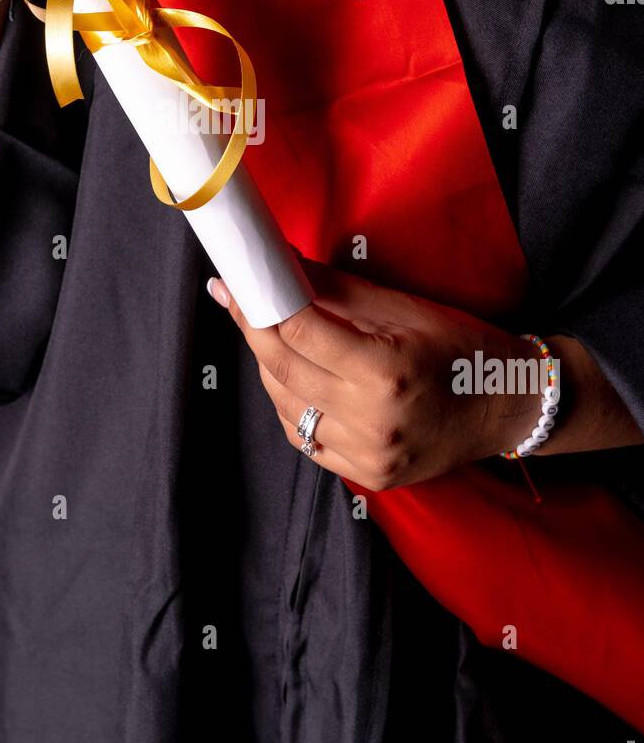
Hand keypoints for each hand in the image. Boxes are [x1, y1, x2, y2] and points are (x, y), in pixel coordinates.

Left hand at [209, 260, 543, 489]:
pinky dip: (293, 407)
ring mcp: (368, 455)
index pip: (299, 332)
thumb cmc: (462, 348)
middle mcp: (371, 419)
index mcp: (384, 370)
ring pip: (287, 407)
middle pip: (283, 369)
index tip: (234, 285)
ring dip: (271, 369)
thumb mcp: (405, 308)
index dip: (260, 305)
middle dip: (254, 331)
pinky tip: (297, 381)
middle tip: (238, 303)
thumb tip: (282, 266)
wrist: (507, 409)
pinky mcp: (368, 476)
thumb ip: (336, 290)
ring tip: (273, 339)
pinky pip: (306, 439)